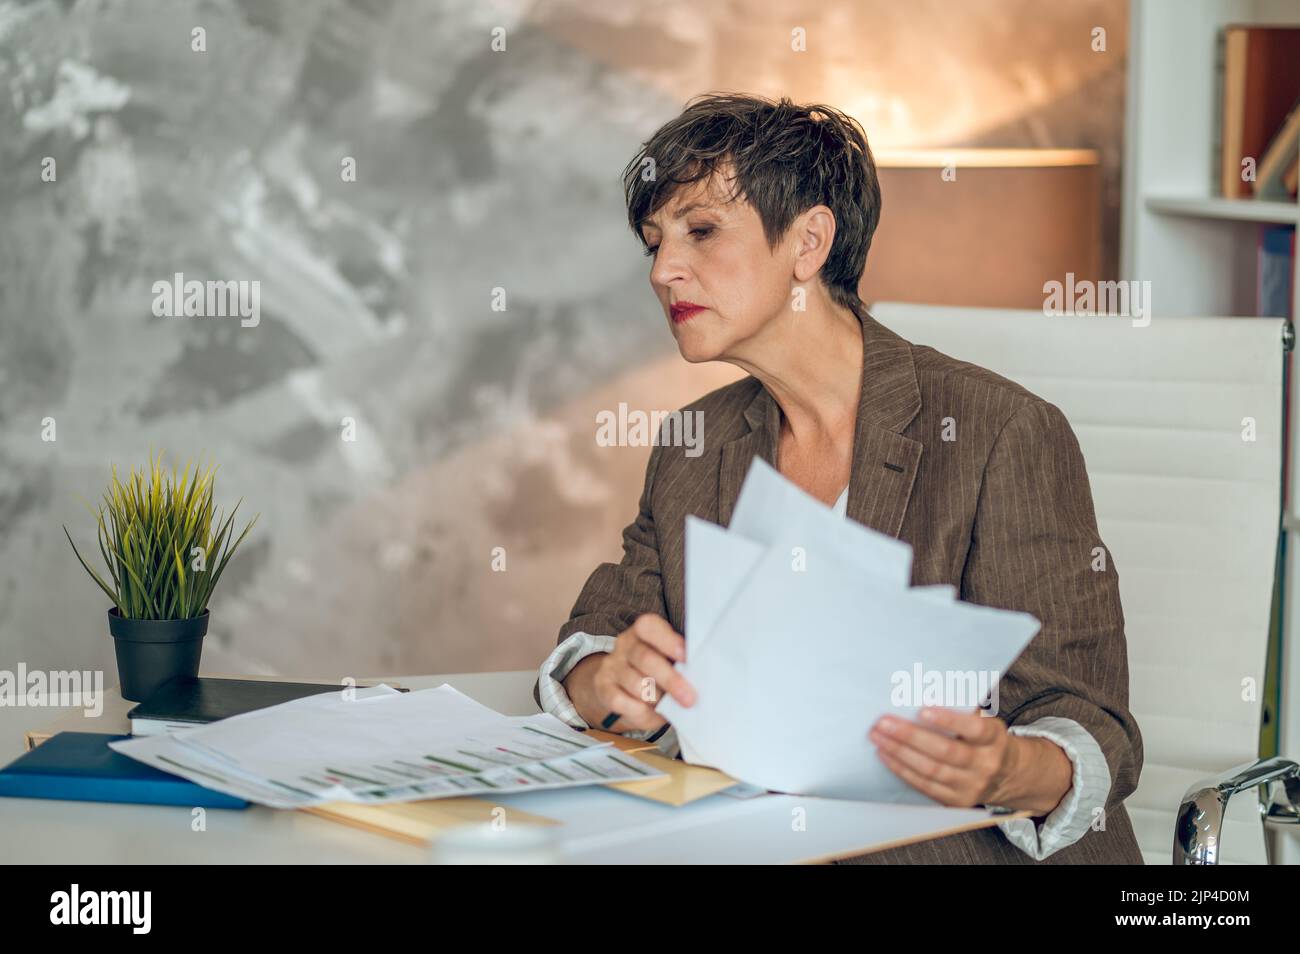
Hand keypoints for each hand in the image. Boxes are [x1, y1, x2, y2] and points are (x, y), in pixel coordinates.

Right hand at [584, 614, 695, 732]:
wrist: (620, 688)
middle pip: (645, 658)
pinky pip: (620, 701)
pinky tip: (648, 712)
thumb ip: (680, 666)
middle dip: (670, 680)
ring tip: (667, 705)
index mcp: (642, 632)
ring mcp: (611, 666)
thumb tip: (696, 678)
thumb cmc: (654, 674)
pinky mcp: (602, 687)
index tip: (687, 658)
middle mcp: (624, 645)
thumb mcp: (668, 663)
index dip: (668, 641)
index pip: (648, 626)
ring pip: (635, 683)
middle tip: (689, 698)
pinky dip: (639, 711)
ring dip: (655, 698)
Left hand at [868, 707, 1017, 807]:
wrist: (1005, 775)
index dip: (948, 720)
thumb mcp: (983, 721)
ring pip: (930, 770)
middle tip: (884, 722)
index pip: (974, 729)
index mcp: (993, 738)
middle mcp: (984, 764)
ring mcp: (970, 786)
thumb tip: (918, 694)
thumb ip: (959, 710)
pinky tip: (886, 755)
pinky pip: (924, 785)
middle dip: (910, 736)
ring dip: (899, 752)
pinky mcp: (955, 800)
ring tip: (878, 737)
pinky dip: (901, 769)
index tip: (922, 710)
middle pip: (945, 752)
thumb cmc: (984, 739)